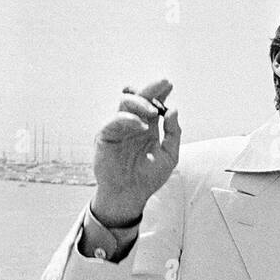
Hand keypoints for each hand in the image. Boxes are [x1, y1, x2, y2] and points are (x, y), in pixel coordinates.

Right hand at [91, 78, 181, 222]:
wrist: (130, 195)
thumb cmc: (148, 177)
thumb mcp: (169, 156)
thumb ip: (173, 133)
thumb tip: (173, 110)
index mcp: (148, 126)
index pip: (153, 104)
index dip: (160, 92)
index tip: (168, 84)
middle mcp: (133, 124)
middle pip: (139, 98)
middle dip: (151, 89)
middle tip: (162, 84)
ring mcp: (119, 128)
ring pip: (125, 103)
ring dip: (140, 102)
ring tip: (153, 110)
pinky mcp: (105, 136)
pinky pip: (114, 121)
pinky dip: (128, 119)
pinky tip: (141, 125)